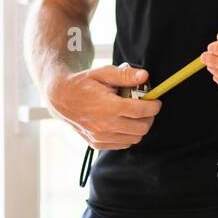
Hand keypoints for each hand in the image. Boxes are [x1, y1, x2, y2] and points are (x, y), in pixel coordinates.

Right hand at [44, 64, 161, 149]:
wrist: (61, 98)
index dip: (153, 106)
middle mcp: (104, 125)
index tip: (156, 101)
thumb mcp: (103, 73)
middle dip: (149, 117)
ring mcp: (100, 137)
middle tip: (147, 107)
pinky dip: (128, 135)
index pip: (140, 111)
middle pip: (141, 128)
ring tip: (135, 114)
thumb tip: (145, 76)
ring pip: (134, 138)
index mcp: (108, 107)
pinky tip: (124, 122)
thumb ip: (125, 75)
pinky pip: (123, 144)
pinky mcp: (97, 144)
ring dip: (139, 127)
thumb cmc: (83, 84)